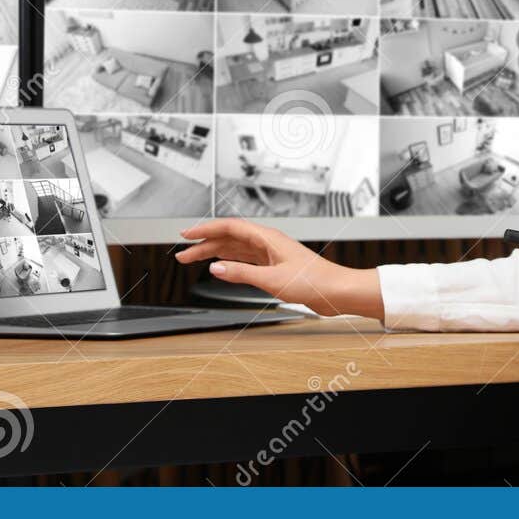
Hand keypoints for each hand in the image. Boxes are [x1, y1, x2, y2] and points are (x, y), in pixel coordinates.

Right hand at [175, 219, 381, 318]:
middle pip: (229, 238)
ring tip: (194, 259)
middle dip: (204, 244)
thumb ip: (242, 274)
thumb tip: (216, 267)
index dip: (205, 230)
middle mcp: (267, 242)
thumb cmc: (314, 281)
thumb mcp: (272, 280)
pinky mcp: (274, 266)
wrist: (335, 291)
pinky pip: (245, 260)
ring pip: (235, 249)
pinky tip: (221, 267)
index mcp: (267, 238)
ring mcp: (270, 254)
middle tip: (182, 254)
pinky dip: (230, 262)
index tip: (186, 235)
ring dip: (214, 253)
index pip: (229, 227)